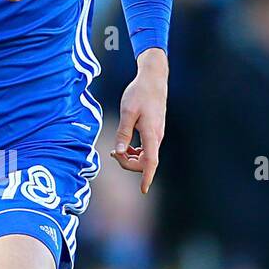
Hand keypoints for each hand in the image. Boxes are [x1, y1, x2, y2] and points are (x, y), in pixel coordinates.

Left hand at [112, 47, 167, 194]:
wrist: (153, 78)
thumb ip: (123, 132)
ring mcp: (157, 134)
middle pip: (145, 162)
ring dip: (130, 158)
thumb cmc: (139, 93)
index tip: (143, 190)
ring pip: (145, 156)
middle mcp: (157, 137)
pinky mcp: (154, 131)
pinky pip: (146, 149)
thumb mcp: (128, 111)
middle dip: (128, 163)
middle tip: (112, 153)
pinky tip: (124, 145)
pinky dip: (134, 151)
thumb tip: (118, 152)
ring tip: (115, 150)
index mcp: (151, 133)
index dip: (147, 177)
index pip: (151, 162)